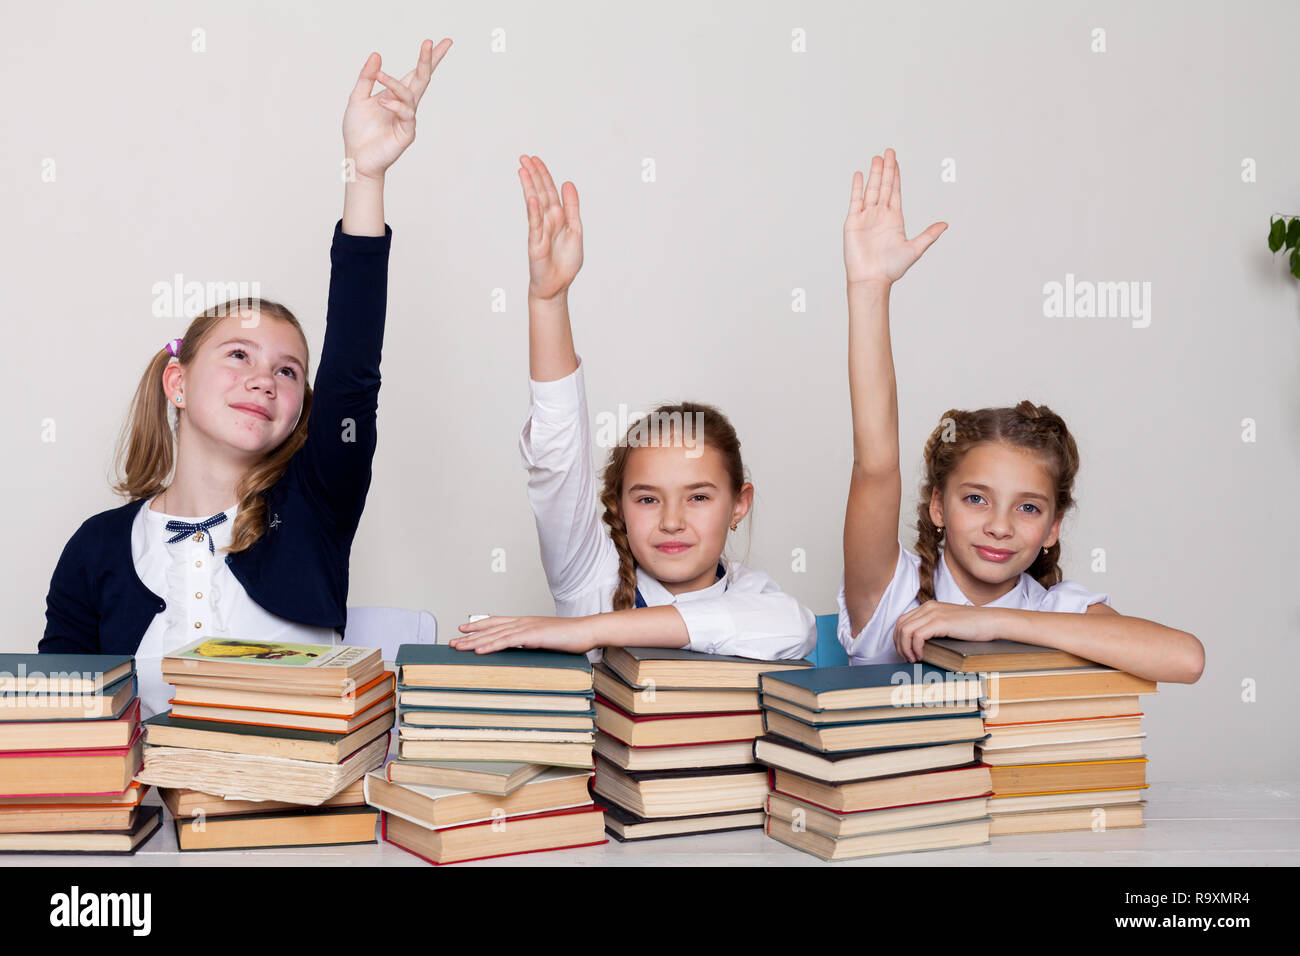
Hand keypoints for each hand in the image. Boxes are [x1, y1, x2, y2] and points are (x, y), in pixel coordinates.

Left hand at [343, 38, 450, 181]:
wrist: (356, 157)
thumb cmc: (358, 130)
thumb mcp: (357, 97)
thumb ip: (367, 77)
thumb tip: (376, 55)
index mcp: (396, 95)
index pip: (415, 73)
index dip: (427, 58)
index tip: (437, 41)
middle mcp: (405, 105)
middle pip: (422, 79)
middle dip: (428, 61)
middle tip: (433, 42)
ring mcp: (407, 119)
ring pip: (410, 94)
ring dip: (395, 83)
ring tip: (380, 76)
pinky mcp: (406, 133)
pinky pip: (405, 114)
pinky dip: (393, 105)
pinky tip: (381, 102)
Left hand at [450, 615, 594, 654]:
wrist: (587, 631)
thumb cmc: (571, 638)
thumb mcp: (547, 641)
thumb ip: (533, 644)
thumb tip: (522, 652)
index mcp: (525, 623)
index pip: (496, 622)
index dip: (478, 626)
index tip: (463, 630)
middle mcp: (523, 622)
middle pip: (490, 628)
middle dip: (469, 635)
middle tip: (452, 641)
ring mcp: (527, 627)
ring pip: (494, 634)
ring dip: (474, 641)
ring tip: (459, 647)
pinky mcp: (532, 635)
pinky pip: (507, 641)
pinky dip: (491, 645)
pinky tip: (480, 650)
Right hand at [519, 155, 582, 299]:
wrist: (557, 284)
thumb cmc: (566, 261)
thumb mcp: (575, 229)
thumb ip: (572, 207)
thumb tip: (568, 182)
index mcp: (558, 216)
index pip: (549, 191)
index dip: (543, 175)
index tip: (535, 160)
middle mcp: (547, 220)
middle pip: (540, 193)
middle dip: (533, 175)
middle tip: (524, 157)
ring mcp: (539, 230)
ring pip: (535, 204)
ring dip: (529, 186)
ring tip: (523, 170)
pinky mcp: (536, 242)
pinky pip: (535, 223)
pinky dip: (534, 210)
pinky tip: (532, 197)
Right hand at [844, 148, 946, 286]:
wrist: (871, 279)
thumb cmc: (892, 268)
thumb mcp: (915, 249)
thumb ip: (928, 235)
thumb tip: (945, 225)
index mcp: (895, 219)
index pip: (896, 192)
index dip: (897, 175)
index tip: (896, 161)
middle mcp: (880, 215)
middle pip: (884, 186)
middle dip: (887, 169)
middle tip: (888, 151)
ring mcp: (866, 217)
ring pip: (871, 190)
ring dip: (874, 174)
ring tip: (876, 158)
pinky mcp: (853, 222)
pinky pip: (855, 200)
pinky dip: (857, 187)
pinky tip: (859, 174)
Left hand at [893, 601, 1001, 662]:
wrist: (992, 622)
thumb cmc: (974, 628)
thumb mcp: (948, 625)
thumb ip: (933, 630)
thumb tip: (918, 648)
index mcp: (929, 607)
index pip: (902, 621)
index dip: (899, 639)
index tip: (905, 653)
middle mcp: (928, 607)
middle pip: (900, 626)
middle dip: (899, 645)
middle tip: (907, 659)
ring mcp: (933, 613)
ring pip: (905, 630)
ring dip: (905, 648)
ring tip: (914, 660)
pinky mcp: (940, 622)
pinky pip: (917, 635)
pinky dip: (915, 648)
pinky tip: (922, 656)